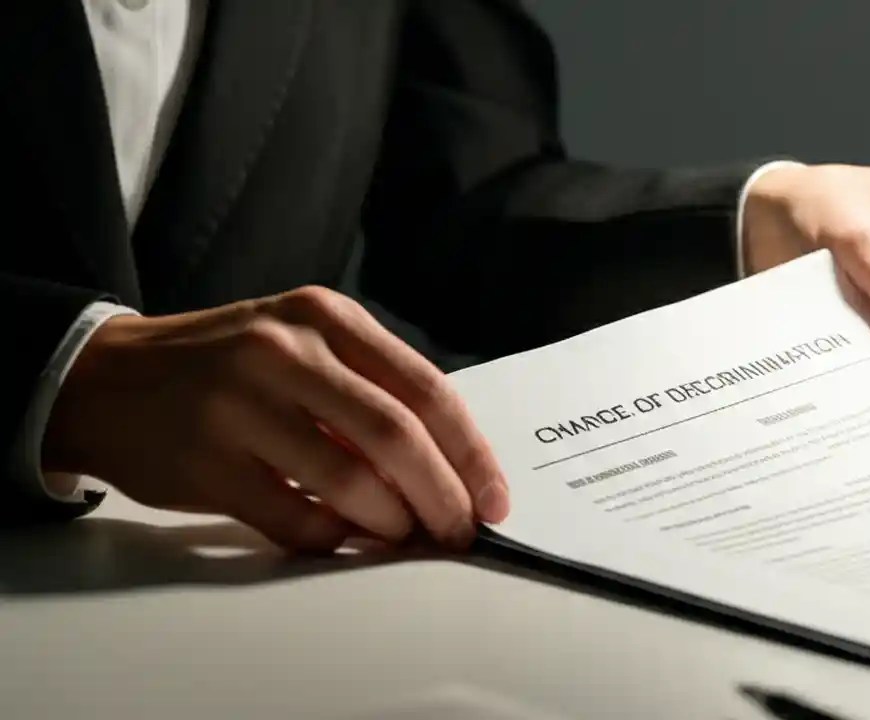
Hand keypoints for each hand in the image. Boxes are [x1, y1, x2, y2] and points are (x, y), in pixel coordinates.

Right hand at [43, 286, 508, 552]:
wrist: (106, 377)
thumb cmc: (226, 364)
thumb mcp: (299, 343)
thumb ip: (369, 389)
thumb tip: (449, 467)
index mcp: (325, 318)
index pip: (426, 388)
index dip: (471, 452)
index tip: (492, 498)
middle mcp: (285, 352)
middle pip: (397, 436)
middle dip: (443, 497)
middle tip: (459, 532)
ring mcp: (239, 405)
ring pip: (350, 483)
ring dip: (390, 524)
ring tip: (401, 536)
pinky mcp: (205, 462)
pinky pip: (295, 518)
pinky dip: (331, 538)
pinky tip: (338, 536)